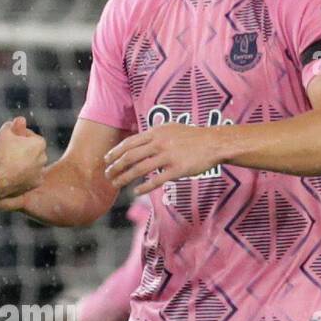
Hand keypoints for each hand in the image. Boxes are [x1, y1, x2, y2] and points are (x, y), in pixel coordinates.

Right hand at [0, 116, 46, 201]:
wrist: (0, 179)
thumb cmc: (2, 154)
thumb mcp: (3, 133)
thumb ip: (11, 124)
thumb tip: (19, 119)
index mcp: (40, 143)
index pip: (29, 134)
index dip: (18, 134)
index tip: (10, 137)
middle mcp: (43, 158)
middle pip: (31, 150)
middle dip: (21, 148)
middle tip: (8, 149)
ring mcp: (40, 172)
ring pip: (30, 164)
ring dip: (22, 161)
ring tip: (8, 161)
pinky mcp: (34, 184)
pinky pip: (28, 177)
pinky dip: (22, 174)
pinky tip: (12, 172)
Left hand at [104, 124, 223, 195]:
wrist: (214, 142)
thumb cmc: (192, 137)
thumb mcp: (170, 129)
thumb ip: (154, 135)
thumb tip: (137, 143)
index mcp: (156, 132)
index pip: (130, 143)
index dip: (115, 152)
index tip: (107, 160)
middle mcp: (160, 143)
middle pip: (130, 156)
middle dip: (115, 166)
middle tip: (107, 174)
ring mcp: (168, 156)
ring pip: (140, 169)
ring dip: (125, 177)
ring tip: (116, 184)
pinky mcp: (177, 169)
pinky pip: (156, 180)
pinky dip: (144, 187)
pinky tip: (136, 191)